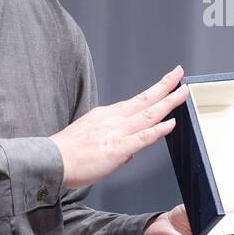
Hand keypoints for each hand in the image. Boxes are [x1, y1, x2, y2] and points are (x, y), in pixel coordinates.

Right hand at [51, 65, 188, 189]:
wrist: (50, 161)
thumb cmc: (67, 154)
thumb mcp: (91, 140)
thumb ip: (113, 143)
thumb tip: (130, 152)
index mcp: (106, 116)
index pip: (135, 102)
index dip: (153, 92)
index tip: (165, 84)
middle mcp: (114, 119)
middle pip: (145, 99)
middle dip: (165, 86)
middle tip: (179, 74)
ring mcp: (117, 132)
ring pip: (148, 114)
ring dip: (168, 102)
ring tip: (183, 93)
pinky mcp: (118, 148)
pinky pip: (143, 137)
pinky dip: (158, 129)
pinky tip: (171, 123)